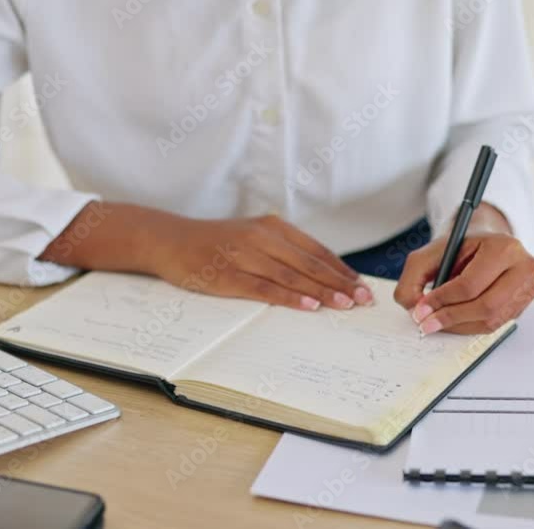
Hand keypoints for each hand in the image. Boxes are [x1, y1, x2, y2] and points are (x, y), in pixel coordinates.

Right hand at [150, 214, 372, 310]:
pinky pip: (265, 288)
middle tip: (364, 299)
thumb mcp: (251, 236)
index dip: (341, 269)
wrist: (169, 239)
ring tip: (345, 305)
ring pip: (293, 276)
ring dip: (322, 291)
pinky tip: (309, 305)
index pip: (316, 250)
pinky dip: (290, 297)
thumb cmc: (214, 242)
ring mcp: (246, 256)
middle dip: (340, 283)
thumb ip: (280, 250)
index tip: (361, 285)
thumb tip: (317, 274)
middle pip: (310, 263)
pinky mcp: (229, 275)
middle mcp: (263, 237)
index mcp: (272, 227)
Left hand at [394, 233, 533, 334]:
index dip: (442, 300)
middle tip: (426, 323)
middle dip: (450, 317)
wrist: (483, 243)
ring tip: (436, 321)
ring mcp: (528, 288)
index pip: (471, 284)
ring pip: (490, 320)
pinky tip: (453, 319)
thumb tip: (414, 310)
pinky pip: (494, 325)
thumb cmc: (458, 248)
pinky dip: (468, 326)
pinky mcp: (523, 305)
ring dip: (458, 325)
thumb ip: (413, 279)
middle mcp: (524, 267)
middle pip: (486, 306)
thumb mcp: (429, 254)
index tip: (420, 309)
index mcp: (504, 247)